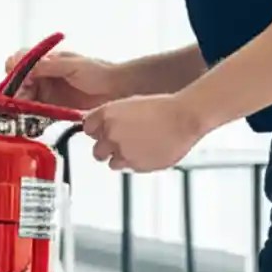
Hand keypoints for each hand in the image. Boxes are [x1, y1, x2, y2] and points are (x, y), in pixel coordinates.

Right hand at [4, 49, 121, 110]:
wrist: (119, 90)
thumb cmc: (100, 72)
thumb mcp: (74, 65)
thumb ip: (51, 66)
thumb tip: (28, 67)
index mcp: (48, 60)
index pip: (20, 61)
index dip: (13, 70)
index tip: (13, 81)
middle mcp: (44, 75)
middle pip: (18, 82)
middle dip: (13, 91)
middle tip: (13, 102)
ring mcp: (48, 92)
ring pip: (24, 98)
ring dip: (19, 105)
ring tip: (20, 113)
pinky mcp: (53, 107)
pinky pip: (35, 111)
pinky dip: (29, 116)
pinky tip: (29, 120)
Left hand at [83, 94, 208, 172]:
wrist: (184, 118)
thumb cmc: (162, 108)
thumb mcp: (130, 104)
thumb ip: (112, 116)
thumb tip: (101, 126)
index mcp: (107, 115)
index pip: (87, 128)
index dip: (96, 131)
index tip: (101, 132)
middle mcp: (111, 134)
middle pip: (97, 150)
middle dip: (106, 148)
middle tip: (121, 143)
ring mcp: (123, 151)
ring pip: (112, 163)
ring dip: (120, 157)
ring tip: (137, 147)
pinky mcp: (136, 165)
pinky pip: (129, 168)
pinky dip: (135, 163)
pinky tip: (147, 151)